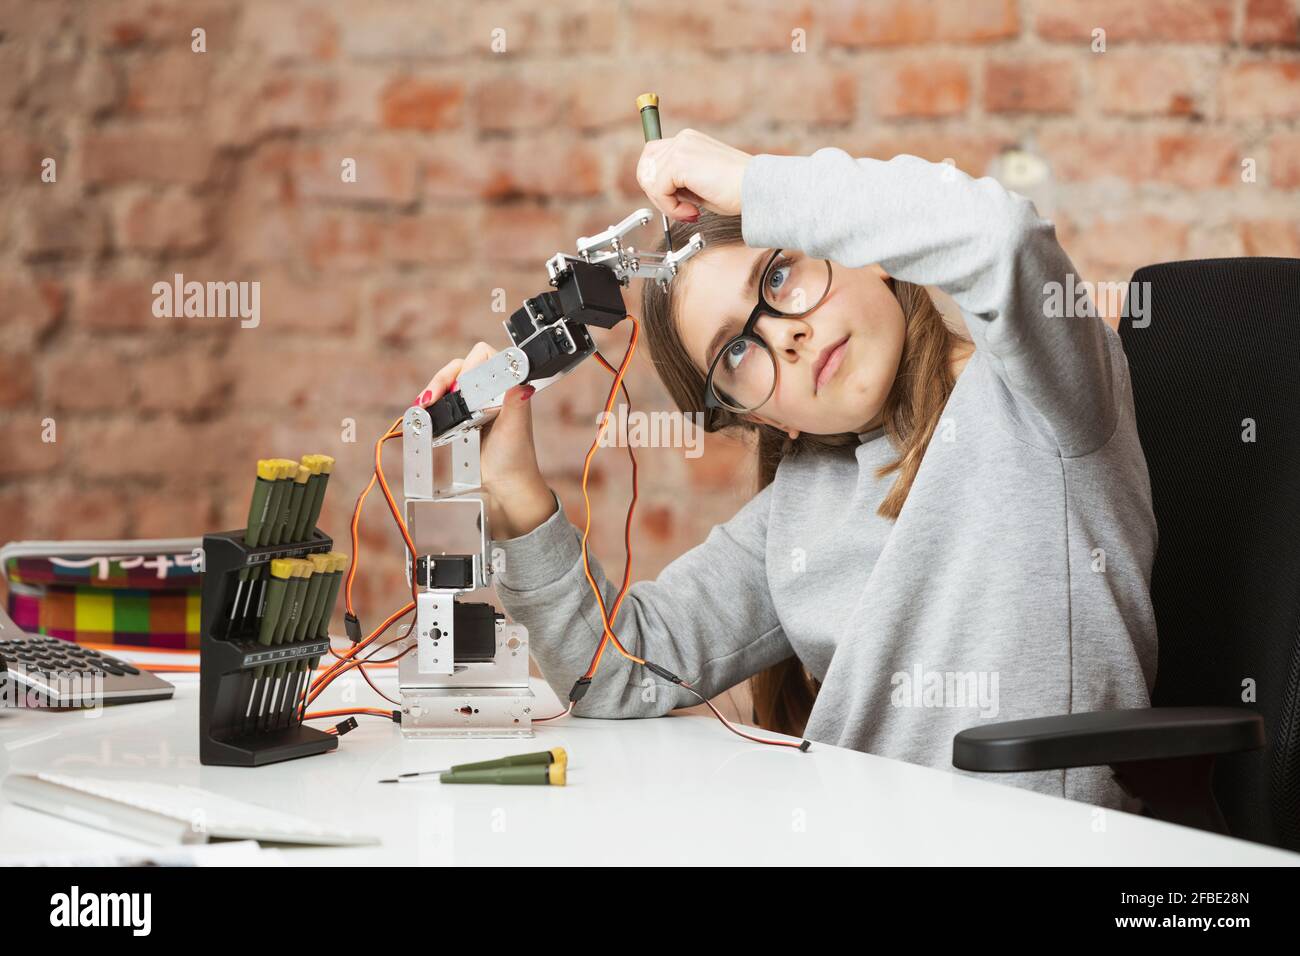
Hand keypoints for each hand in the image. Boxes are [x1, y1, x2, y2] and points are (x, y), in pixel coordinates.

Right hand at [414, 342, 555, 538]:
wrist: (504, 484)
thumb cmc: (516, 456)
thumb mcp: (515, 428)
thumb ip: (516, 405)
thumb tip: (522, 385)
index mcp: (505, 385)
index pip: (483, 356)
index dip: (469, 365)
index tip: (462, 387)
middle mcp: (488, 390)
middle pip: (460, 366)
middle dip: (444, 378)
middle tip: (434, 396)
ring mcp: (472, 403)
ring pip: (447, 382)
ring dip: (434, 388)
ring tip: (424, 403)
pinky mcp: (459, 417)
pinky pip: (441, 401)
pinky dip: (430, 403)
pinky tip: (422, 410)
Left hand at [636, 128, 752, 221]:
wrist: (757, 189)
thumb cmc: (736, 191)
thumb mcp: (699, 184)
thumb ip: (678, 183)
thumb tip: (659, 193)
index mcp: (688, 141)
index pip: (652, 157)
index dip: (657, 184)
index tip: (676, 203)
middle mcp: (682, 139)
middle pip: (645, 167)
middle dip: (657, 194)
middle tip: (680, 210)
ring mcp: (680, 147)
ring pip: (649, 179)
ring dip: (665, 203)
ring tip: (689, 211)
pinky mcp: (680, 161)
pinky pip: (658, 189)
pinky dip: (671, 207)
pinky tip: (692, 211)